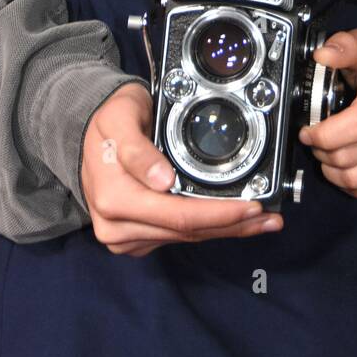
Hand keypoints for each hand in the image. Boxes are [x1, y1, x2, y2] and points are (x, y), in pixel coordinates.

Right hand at [80, 82, 282, 255]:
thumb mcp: (119, 118)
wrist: (87, 130)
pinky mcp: (135, 237)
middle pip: (186, 231)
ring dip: (226, 230)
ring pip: (185, 238)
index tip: (252, 206)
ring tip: (262, 221)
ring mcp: (124, 236)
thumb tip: (162, 181)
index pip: (177, 215)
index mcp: (113, 199)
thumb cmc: (108, 119)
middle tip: (270, 218)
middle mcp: (116, 226)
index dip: (219, 214)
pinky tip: (234, 221)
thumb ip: (138, 149)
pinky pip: (177, 236)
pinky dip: (208, 228)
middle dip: (232, 225)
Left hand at [298, 28, 356, 197]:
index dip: (326, 133)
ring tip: (327, 153)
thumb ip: (346, 45)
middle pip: (350, 156)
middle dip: (321, 149)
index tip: (309, 130)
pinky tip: (345, 167)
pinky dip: (350, 183)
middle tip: (315, 138)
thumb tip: (321, 56)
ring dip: (332, 170)